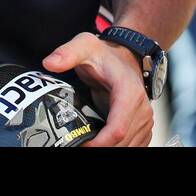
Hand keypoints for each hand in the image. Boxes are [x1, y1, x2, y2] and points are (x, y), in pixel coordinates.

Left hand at [43, 32, 152, 146]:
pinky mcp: (144, 128)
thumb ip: (68, 53)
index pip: (117, 129)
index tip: (82, 144)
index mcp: (129, 92)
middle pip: (122, 143)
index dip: (99, 143)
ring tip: (86, 142)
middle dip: (100, 148)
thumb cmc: (107, 56)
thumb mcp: (85, 46)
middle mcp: (142, 108)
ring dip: (108, 149)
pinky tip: (101, 143)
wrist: (125, 56)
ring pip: (129, 147)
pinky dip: (117, 148)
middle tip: (78, 143)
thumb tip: (50, 63)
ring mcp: (145, 120)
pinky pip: (134, 147)